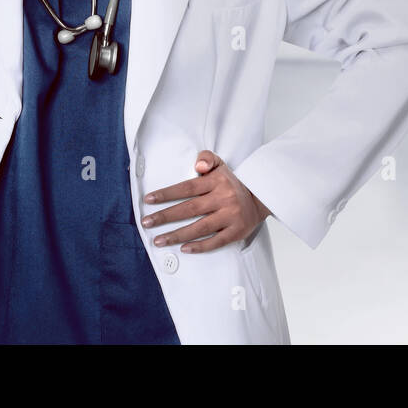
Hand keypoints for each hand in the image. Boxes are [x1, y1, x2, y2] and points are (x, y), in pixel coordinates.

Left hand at [140, 149, 271, 252]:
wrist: (260, 197)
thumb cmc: (233, 183)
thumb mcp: (221, 165)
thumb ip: (206, 159)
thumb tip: (198, 167)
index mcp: (217, 181)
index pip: (187, 187)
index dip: (167, 194)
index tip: (149, 200)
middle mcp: (224, 198)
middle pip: (189, 209)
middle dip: (165, 217)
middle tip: (146, 222)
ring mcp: (231, 216)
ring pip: (200, 228)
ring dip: (177, 235)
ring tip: (159, 240)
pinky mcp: (236, 231)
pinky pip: (216, 241)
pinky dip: (200, 246)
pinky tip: (184, 248)